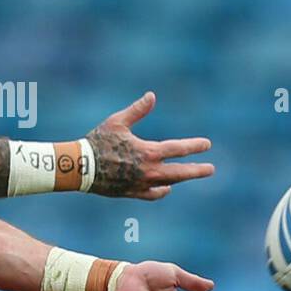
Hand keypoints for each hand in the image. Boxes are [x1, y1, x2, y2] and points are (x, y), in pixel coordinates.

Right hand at [85, 91, 213, 199]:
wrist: (80, 167)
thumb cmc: (97, 141)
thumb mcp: (117, 122)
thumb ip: (138, 110)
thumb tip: (152, 96)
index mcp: (148, 152)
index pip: (179, 149)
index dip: (195, 146)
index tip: (207, 145)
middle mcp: (149, 171)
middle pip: (180, 172)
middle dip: (197, 170)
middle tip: (211, 169)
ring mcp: (142, 184)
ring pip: (169, 183)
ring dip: (181, 179)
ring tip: (190, 174)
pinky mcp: (132, 193)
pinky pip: (153, 194)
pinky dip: (162, 191)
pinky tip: (166, 188)